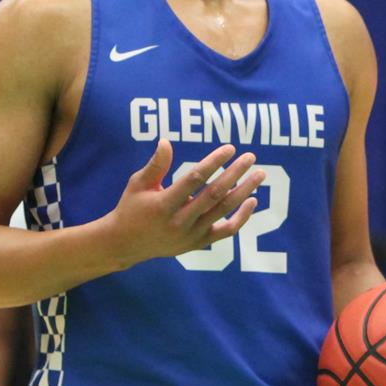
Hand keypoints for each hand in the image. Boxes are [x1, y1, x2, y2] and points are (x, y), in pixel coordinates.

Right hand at [105, 141, 262, 269]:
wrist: (127, 245)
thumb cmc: (132, 208)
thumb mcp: (138, 184)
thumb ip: (155, 165)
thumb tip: (166, 141)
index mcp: (163, 204)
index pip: (194, 179)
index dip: (213, 162)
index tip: (230, 148)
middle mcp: (179, 222)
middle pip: (214, 194)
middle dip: (235, 174)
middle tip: (250, 157)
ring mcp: (191, 235)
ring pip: (223, 211)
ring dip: (244, 191)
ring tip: (259, 174)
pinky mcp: (198, 243)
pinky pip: (226, 231)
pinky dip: (242, 217)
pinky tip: (252, 200)